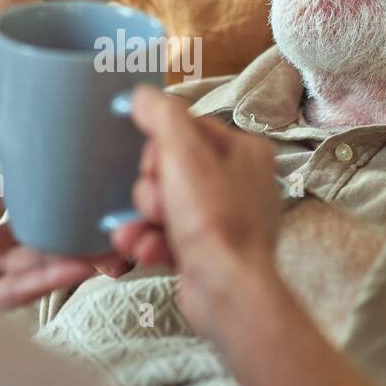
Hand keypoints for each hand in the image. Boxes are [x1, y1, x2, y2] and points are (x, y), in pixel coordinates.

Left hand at [0, 114, 99, 308]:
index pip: (8, 189)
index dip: (37, 175)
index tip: (69, 156)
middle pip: (33, 228)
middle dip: (68, 219)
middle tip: (106, 204)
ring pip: (36, 261)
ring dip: (73, 252)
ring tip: (110, 239)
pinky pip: (17, 291)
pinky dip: (48, 278)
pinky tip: (77, 265)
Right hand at [109, 86, 282, 333]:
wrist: (227, 291)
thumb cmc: (217, 223)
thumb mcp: (184, 154)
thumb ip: (162, 115)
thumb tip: (143, 94)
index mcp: (243, 151)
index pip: (185, 128)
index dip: (159, 147)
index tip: (155, 163)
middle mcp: (238, 181)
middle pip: (168, 166)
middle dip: (151, 188)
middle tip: (158, 202)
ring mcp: (221, 217)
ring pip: (162, 202)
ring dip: (144, 216)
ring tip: (148, 229)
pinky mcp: (204, 248)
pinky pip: (163, 233)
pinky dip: (150, 241)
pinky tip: (146, 249)